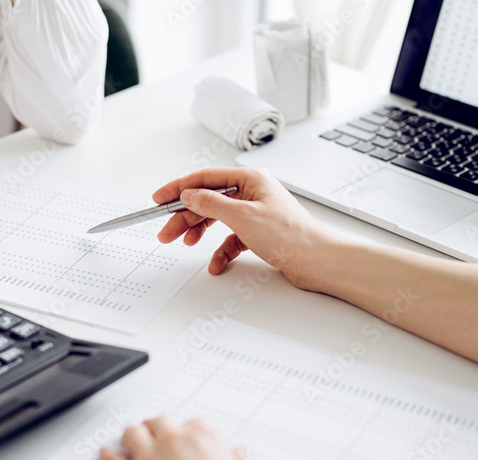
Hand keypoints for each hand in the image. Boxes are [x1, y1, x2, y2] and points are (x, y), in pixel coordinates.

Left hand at [100, 417, 262, 459]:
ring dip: (132, 439)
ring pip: (131, 433)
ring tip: (133, 444)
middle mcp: (173, 440)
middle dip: (157, 431)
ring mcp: (148, 459)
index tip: (186, 442)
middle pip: (157, 422)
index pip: (190, 422)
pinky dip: (107, 457)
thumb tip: (239, 458)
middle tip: (158, 440)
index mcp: (203, 435)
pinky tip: (108, 456)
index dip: (186, 435)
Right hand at [153, 167, 336, 290]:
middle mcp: (253, 193)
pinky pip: (231, 239)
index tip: (159, 199)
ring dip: (199, 232)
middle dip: (185, 216)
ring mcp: (255, 213)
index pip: (205, 178)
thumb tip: (189, 194)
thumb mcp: (243, 216)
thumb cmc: (291, 236)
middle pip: (208, 200)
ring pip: (217, 219)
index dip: (178, 188)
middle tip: (167, 231)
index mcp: (251, 179)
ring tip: (184, 243)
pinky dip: (221, 251)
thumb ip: (211, 204)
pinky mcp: (259, 234)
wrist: (318, 261)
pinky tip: (217, 263)